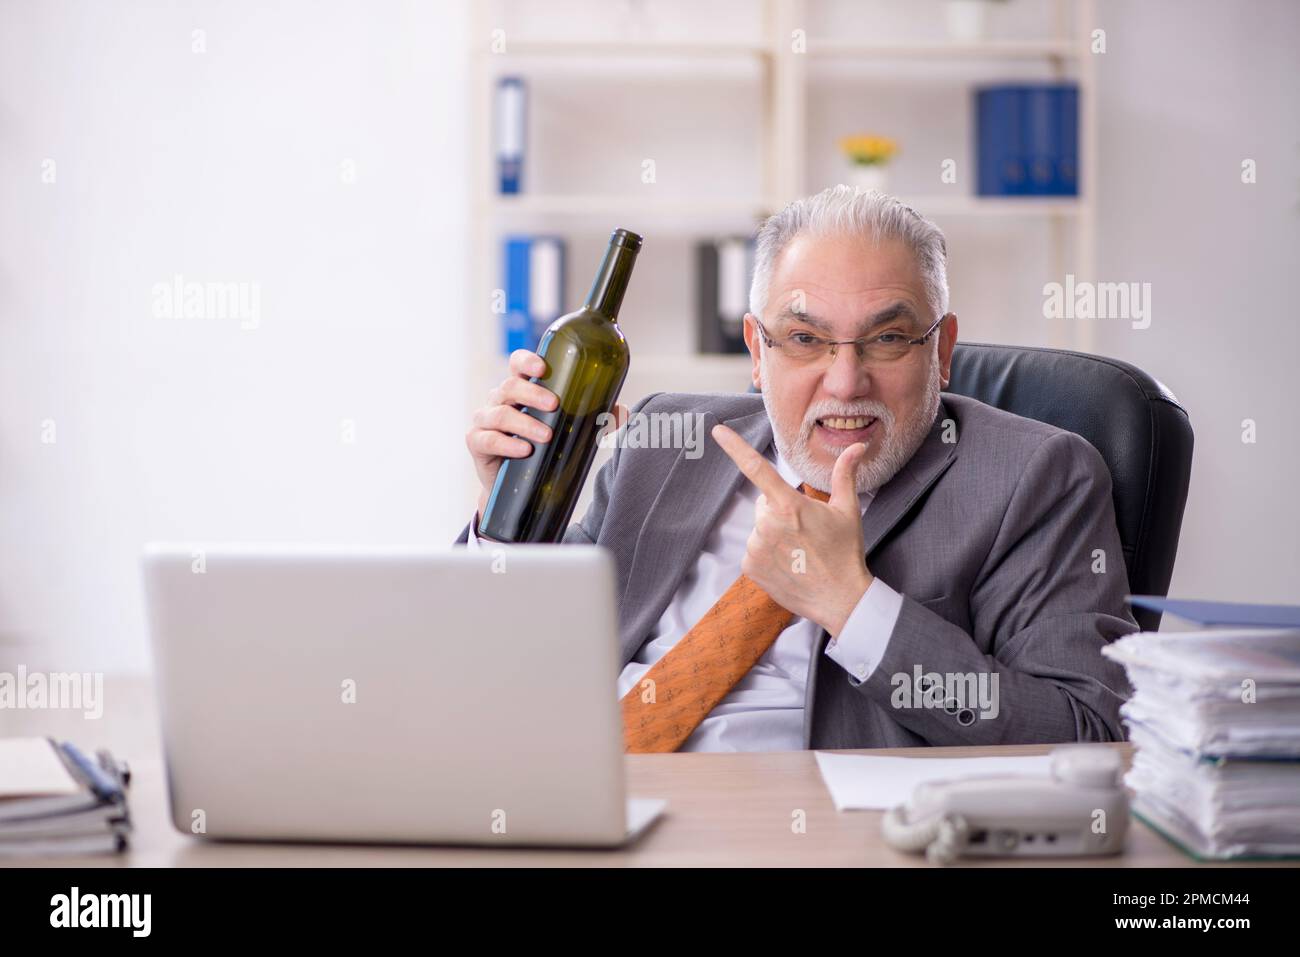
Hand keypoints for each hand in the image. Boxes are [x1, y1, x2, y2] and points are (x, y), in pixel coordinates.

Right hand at [465, 349, 627, 518]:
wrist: (516, 485)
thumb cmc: (541, 447)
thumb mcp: (567, 431)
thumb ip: (593, 419)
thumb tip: (621, 411)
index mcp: (520, 390)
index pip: (517, 365)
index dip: (526, 361)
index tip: (542, 368)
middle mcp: (499, 400)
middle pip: (509, 387)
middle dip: (532, 394)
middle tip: (554, 405)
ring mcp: (485, 420)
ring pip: (501, 415)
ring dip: (525, 424)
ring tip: (546, 435)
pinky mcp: (477, 443)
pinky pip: (488, 440)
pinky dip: (507, 444)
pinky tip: (524, 450)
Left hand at [711, 424, 872, 636]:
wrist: (840, 598)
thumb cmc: (845, 553)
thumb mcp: (847, 510)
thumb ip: (845, 474)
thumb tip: (857, 446)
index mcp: (789, 505)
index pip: (757, 468)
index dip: (734, 447)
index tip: (717, 430)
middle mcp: (767, 524)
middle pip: (765, 505)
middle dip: (780, 512)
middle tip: (805, 532)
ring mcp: (756, 547)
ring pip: (759, 529)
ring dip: (774, 535)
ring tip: (799, 552)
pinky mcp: (749, 567)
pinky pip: (753, 551)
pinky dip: (766, 556)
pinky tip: (788, 565)